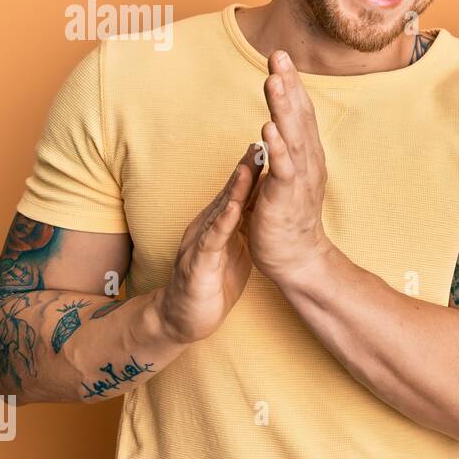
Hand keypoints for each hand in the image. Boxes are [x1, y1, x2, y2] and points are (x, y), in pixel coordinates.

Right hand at [155, 143, 260, 343]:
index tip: (273, 145)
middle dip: (246, 168)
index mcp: (220, 224)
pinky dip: (222, 224)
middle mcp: (209, 227)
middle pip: (229, 193)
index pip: (240, 191)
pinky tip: (234, 210)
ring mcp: (202, 243)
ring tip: (248, 167)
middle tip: (262, 141)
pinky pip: (211, 241)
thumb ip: (245, 225)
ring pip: (219, 211)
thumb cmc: (213, 282)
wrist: (185, 317)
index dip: (256, 169)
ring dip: (233, 189)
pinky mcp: (199, 264)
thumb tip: (263, 205)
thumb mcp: (235, 248)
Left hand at [246, 50, 334, 283]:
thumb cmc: (287, 217)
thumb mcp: (286, 174)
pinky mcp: (287, 196)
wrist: (296, 258)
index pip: (299, 113)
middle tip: (279, 55)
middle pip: (299, 116)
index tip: (281, 57)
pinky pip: (283, 168)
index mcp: (306, 154)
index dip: (291, 84)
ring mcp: (299, 178)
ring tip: (273, 80)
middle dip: (288, 84)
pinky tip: (268, 128)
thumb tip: (273, 125)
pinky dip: (277, 147)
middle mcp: (308, 160)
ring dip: (282, 107)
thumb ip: (283, 149)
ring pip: (292, 136)